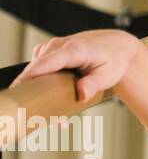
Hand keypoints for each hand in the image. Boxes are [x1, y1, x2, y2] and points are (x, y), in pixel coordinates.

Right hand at [10, 30, 143, 102]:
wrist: (118, 46)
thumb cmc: (114, 61)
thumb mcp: (108, 75)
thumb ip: (93, 84)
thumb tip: (81, 95)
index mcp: (74, 49)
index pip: (45, 63)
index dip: (29, 76)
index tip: (18, 90)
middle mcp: (60, 44)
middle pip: (35, 67)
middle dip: (33, 89)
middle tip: (41, 114)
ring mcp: (54, 46)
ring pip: (35, 67)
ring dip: (37, 86)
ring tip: (49, 108)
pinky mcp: (51, 50)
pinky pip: (38, 65)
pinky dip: (40, 78)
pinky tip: (49, 93)